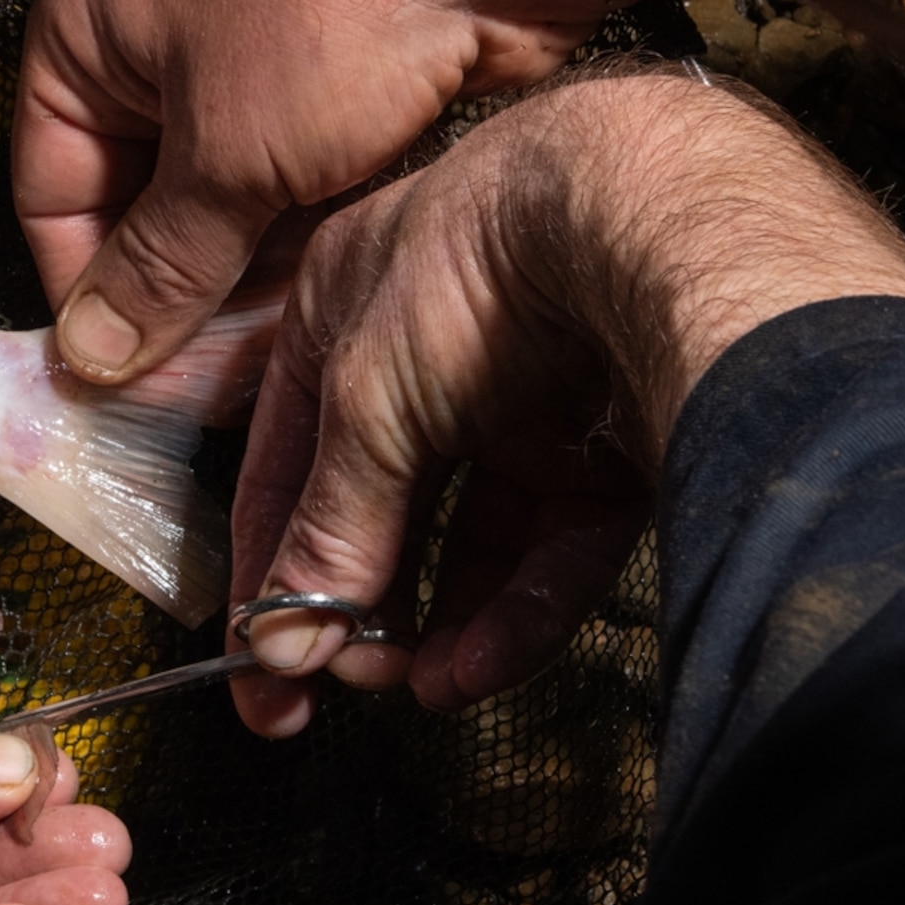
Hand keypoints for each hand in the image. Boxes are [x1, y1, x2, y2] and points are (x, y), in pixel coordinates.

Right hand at [14, 0, 904, 384]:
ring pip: (240, 199)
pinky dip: (330, 239)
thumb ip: (172, 272)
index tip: (143, 398)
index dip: (93, 304)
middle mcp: (169, 22)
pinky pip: (316, 178)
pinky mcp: (368, 57)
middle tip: (234, 416)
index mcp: (93, 20)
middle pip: (147, 202)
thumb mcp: (243, 157)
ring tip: (310, 374)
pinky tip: (369, 302)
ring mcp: (269, 37)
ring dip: (270, 283)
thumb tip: (108, 371)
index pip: (47, 195)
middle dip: (191, 304)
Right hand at [225, 67, 904, 737]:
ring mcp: (530, 397)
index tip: (258, 663)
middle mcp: (436, 352)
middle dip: (359, 602)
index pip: (283, 459)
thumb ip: (331, 524)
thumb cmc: (476, 265)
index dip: (265, 562)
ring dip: (439, 620)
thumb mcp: (367, 401)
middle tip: (338, 687)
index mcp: (346, 309)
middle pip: (382, 502)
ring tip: (414, 688)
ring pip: (477, 535)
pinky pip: (556, 545)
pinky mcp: (612, 441)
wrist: (647, 216)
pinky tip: (477, 668)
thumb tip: (287, 638)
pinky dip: (518, 612)